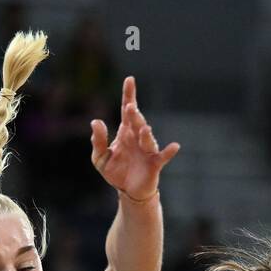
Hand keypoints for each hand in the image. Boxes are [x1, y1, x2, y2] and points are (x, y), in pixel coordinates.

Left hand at [90, 76, 179, 200]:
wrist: (128, 191)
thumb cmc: (115, 171)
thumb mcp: (100, 157)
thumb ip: (98, 140)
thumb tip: (96, 121)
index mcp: (125, 132)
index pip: (127, 110)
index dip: (129, 95)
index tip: (129, 80)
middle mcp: (138, 137)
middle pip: (137, 122)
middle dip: (135, 115)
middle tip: (130, 108)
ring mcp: (147, 150)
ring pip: (148, 139)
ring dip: (146, 134)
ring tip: (144, 129)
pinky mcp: (154, 164)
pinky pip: (162, 157)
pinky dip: (168, 152)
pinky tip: (174, 146)